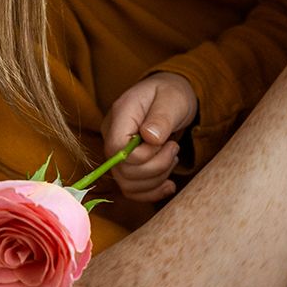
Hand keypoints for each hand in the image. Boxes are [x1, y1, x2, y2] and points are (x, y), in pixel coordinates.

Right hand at [101, 72, 197, 201]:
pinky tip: (169, 185)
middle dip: (156, 167)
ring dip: (156, 179)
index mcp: (120, 113)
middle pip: (123, 170)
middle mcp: (111, 134)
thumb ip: (161, 117)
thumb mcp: (173, 99)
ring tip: (172, 157)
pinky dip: (152, 192)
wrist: (170, 97)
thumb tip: (150, 138)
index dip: (141, 155)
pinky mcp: (125, 165)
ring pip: (127, 184)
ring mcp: (116, 152)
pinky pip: (131, 190)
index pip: (116, 148)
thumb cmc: (171, 94)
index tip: (165, 143)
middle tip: (174, 148)